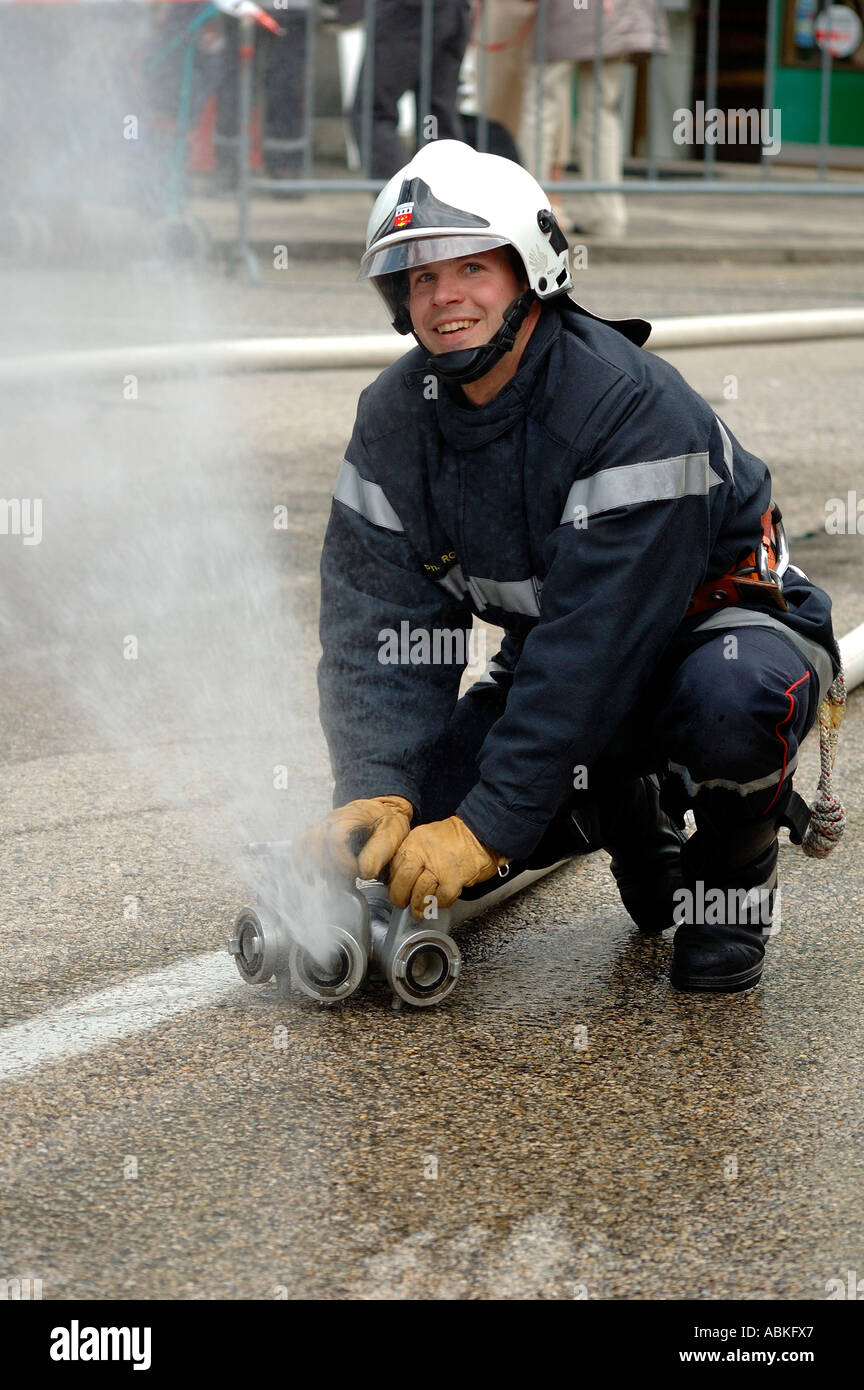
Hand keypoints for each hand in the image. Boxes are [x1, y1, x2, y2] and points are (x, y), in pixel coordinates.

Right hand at [296, 795, 412, 880]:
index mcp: (354, 814)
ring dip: (308, 863)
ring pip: (305, 840)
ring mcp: (324, 824)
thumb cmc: (387, 822)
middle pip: (316, 839)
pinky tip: (309, 878)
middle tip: (343, 881)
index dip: (343, 860)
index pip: (336, 836)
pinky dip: (300, 861)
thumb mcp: (393, 833)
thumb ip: (379, 852)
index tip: (357, 874)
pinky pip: (301, 844)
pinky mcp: (319, 834)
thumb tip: (364, 872)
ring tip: (316, 881)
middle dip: (326, 865)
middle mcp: (334, 817)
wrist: (382, 811)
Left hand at [389, 815, 507, 917]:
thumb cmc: (455, 837)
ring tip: (419, 910)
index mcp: (415, 841)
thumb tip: (399, 876)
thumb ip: (413, 854)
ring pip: (420, 892)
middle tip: (402, 903)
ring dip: (419, 905)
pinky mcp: (454, 879)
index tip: (394, 889)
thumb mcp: (426, 837)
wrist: (480, 833)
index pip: (395, 866)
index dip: (393, 881)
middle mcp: (425, 852)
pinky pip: (441, 898)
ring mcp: (440, 866)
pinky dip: (439, 903)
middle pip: (404, 880)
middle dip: (400, 896)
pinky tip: (439, 902)